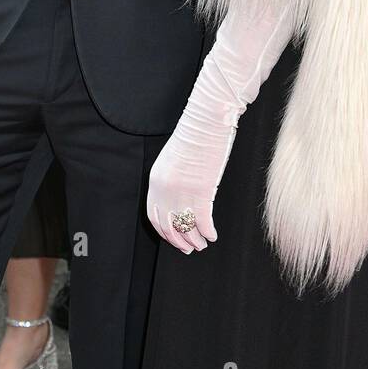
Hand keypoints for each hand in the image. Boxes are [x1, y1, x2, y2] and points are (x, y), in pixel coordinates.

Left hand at [147, 1, 293, 254]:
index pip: (154, 215)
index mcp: (156, 180)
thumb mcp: (175, 158)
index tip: (173, 239)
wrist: (207, 119)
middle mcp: (165, 189)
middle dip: (179, 240)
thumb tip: (180, 195)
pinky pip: (203, 221)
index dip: (164, 231)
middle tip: (189, 248)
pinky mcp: (202, 191)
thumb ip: (173, 178)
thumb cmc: (195, 134)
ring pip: (186, 227)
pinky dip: (207, 232)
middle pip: (168, 226)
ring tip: (202, 243)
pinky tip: (213, 236)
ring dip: (194, 239)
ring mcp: (183, 191)